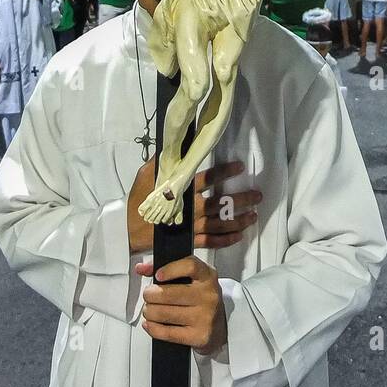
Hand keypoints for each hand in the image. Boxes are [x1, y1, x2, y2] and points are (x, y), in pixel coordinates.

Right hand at [128, 159, 258, 254]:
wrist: (128, 230)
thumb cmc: (138, 201)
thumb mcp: (145, 176)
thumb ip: (161, 162)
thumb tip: (172, 144)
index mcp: (181, 190)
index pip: (207, 179)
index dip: (225, 172)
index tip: (240, 167)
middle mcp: (190, 209)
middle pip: (221, 203)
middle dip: (241, 199)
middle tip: (257, 196)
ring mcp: (191, 227)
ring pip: (221, 223)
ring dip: (239, 220)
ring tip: (254, 215)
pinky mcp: (190, 241)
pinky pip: (212, 241)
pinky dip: (226, 240)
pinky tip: (239, 235)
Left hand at [138, 256, 226, 354]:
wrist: (218, 326)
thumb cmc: (200, 299)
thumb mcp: (191, 278)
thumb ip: (166, 269)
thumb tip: (142, 268)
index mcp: (207, 276)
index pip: (190, 266)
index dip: (170, 269)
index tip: (157, 275)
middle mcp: (208, 295)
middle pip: (168, 294)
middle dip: (150, 295)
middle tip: (148, 295)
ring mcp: (204, 317)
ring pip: (163, 313)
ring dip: (149, 312)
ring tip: (150, 310)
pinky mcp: (199, 336)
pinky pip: (166, 332)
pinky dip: (152, 328)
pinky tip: (151, 323)